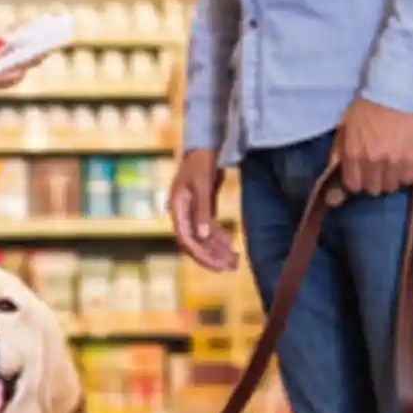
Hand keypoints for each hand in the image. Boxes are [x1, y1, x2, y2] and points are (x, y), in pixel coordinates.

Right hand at [169, 149, 237, 271]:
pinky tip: (231, 245)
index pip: (186, 240)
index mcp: (177, 209)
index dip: (201, 255)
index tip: (217, 266)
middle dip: (212, 257)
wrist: (204, 144)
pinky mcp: (201, 208)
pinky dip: (219, 238)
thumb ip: (202, 211)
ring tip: (235, 262)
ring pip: (203, 238)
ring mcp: (191, 212)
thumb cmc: (200, 161)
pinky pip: (209, 229)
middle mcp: (182, 214)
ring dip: (217, 250)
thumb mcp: (202, 185)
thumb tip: (202, 237)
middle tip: (231, 268)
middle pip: (194, 243)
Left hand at [333, 98, 412, 194]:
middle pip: (373, 188)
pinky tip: (407, 165)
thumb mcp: (345, 125)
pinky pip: (409, 179)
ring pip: (391, 185)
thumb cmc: (369, 105)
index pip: (353, 185)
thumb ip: (340, 148)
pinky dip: (407, 175)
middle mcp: (372, 161)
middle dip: (374, 182)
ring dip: (392, 179)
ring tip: (394, 168)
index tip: (363, 176)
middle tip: (380, 172)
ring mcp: (394, 162)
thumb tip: (336, 168)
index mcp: (353, 153)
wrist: (398, 91)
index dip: (358, 182)